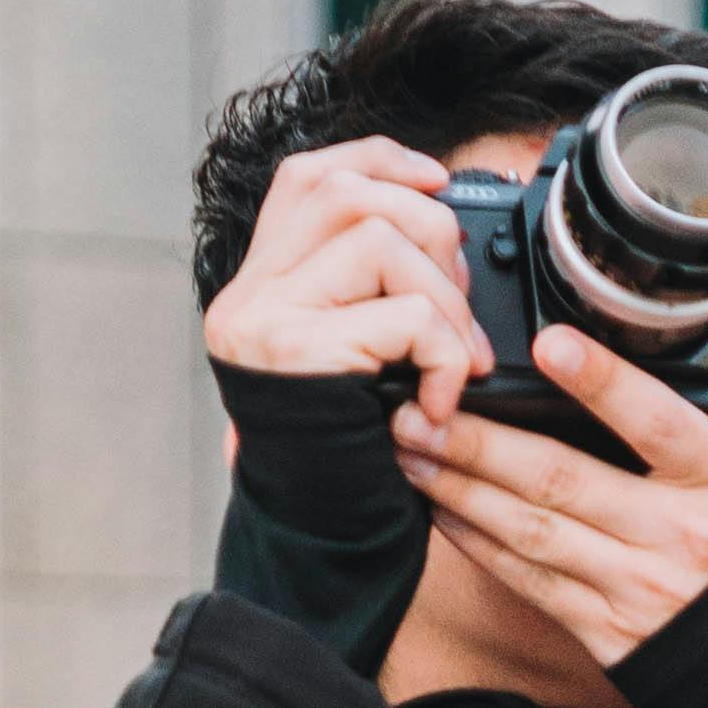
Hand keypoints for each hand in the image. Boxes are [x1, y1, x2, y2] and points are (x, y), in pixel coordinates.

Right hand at [202, 136, 481, 433]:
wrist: (318, 546)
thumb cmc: (351, 462)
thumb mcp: (362, 358)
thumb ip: (374, 292)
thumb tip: (441, 222)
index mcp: (260, 285)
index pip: (310, 177)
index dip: (380, 161)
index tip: (439, 181)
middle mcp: (247, 295)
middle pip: (351, 197)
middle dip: (433, 238)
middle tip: (460, 312)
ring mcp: (262, 319)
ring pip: (380, 240)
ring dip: (447, 301)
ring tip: (456, 364)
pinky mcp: (293, 352)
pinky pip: (403, 314)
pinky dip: (446, 353)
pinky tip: (439, 401)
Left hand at [391, 331, 707, 669]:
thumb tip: (697, 360)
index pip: (661, 422)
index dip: (602, 384)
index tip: (549, 345)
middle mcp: (681, 534)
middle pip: (562, 478)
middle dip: (478, 442)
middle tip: (417, 406)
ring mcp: (641, 589)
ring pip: (532, 531)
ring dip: (459, 488)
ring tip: (407, 450)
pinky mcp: (613, 636)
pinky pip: (532, 582)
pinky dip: (479, 545)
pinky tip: (441, 510)